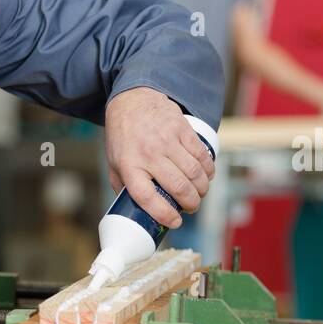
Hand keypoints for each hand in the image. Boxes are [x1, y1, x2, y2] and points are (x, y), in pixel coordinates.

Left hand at [105, 87, 214, 227]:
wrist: (133, 101)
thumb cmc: (123, 137)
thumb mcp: (114, 163)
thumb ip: (124, 186)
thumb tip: (136, 212)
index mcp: (129, 165)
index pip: (147, 197)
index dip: (164, 214)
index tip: (175, 222)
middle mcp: (149, 153)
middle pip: (178, 186)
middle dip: (191, 203)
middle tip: (191, 208)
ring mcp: (167, 140)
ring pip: (194, 172)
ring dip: (202, 189)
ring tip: (199, 194)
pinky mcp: (182, 129)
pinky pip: (202, 155)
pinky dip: (208, 170)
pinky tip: (206, 176)